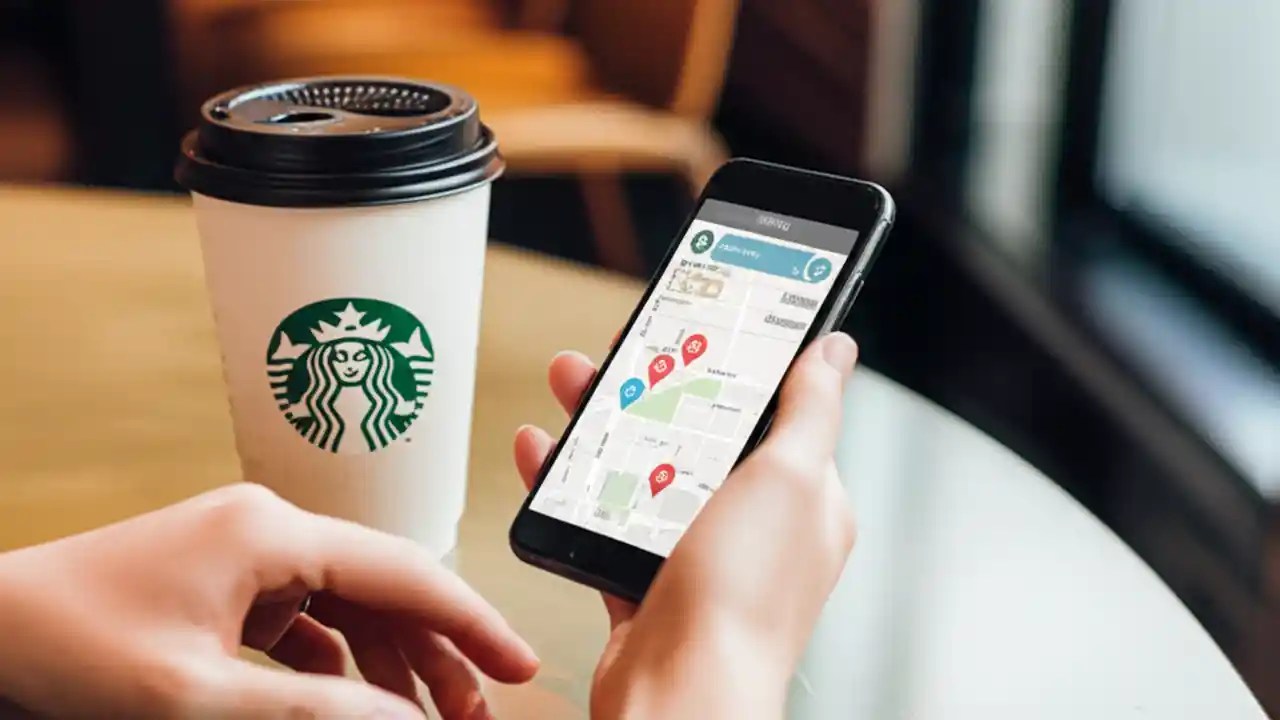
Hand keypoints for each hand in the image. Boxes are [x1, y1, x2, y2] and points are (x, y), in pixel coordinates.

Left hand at [0, 485, 537, 718]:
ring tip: (432, 718)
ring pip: (352, 609)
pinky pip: (308, 624)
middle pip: (385, 590)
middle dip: (437, 654)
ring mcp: (247, 558)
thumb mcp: (199, 697)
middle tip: (478, 714)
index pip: (402, 571)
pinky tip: (361, 703)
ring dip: (392, 663)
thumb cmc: (69, 648)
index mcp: (270, 533)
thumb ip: (316, 707)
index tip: (519, 666)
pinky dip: (341, 665)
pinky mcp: (227, 588)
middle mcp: (268, 531)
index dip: (470, 621)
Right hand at [513, 332, 858, 717]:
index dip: (737, 365)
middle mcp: (754, 526)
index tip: (702, 327)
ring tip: (570, 384)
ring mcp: (699, 555)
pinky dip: (574, 484)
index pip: (776, 410)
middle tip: (617, 351)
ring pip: (648, 469)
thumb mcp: (789, 477)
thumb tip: (836, 352)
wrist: (681, 697)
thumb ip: (812, 408)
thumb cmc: (744, 600)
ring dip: (606, 424)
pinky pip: (606, 517)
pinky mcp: (647, 582)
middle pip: (701, 433)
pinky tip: (546, 454)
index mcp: (803, 498)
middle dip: (655, 387)